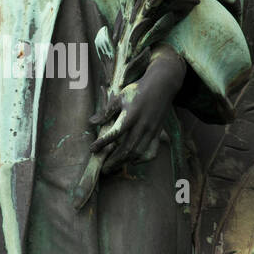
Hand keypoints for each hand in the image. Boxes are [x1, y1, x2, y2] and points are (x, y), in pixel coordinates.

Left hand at [90, 48, 186, 172]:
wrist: (161, 85)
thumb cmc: (138, 90)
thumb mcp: (120, 97)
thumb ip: (106, 112)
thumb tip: (91, 123)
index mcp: (131, 115)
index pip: (115, 133)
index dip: (102, 143)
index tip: (92, 149)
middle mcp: (142, 125)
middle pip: (127, 148)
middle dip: (114, 160)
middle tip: (103, 168)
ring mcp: (152, 131)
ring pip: (138, 152)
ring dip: (125, 162)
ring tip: (114, 167)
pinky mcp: (158, 133)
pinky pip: (152, 151)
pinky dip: (143, 159)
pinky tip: (134, 162)